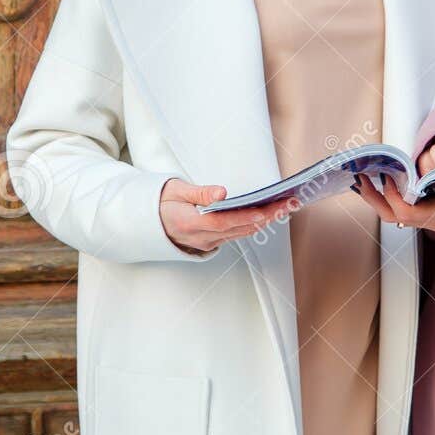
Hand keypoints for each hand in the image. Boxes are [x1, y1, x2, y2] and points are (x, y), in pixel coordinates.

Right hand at [158, 179, 297, 254]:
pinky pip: (235, 235)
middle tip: (289, 203)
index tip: (268, 209)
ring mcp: (206, 243)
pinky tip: (266, 214)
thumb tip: (221, 193)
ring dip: (264, 222)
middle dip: (267, 216)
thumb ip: (199, 193)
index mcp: (189, 224)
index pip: (224, 222)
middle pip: (239, 229)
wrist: (146, 222)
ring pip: (241, 234)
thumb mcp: (175, 191)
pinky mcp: (210, 243)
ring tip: (284, 207)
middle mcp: (201, 238)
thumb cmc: (160, 202)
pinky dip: (252, 225)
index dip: (248, 216)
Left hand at [353, 172, 434, 253]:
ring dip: (374, 196)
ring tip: (361, 177)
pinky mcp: (421, 212)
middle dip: (372, 198)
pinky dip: (384, 195)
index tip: (388, 177)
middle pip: (389, 214)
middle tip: (359, 178)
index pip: (406, 212)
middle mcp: (423, 218)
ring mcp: (420, 216)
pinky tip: (376, 182)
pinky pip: (396, 206)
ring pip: (389, 212)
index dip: (393, 197)